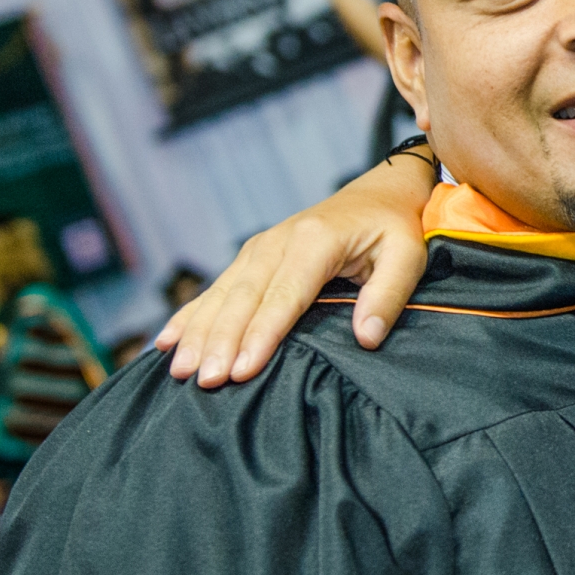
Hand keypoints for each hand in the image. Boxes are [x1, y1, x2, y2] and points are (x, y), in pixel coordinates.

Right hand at [155, 149, 436, 386]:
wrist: (380, 193)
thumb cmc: (395, 228)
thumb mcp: (408, 256)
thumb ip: (388, 295)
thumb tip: (366, 337)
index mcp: (315, 241)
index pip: (284, 296)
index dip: (261, 336)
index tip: (242, 371)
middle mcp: (278, 241)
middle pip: (244, 299)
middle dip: (221, 342)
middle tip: (206, 381)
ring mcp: (259, 248)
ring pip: (223, 295)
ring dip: (200, 333)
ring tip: (181, 370)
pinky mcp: (252, 256)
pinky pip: (216, 289)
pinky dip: (190, 316)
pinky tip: (166, 342)